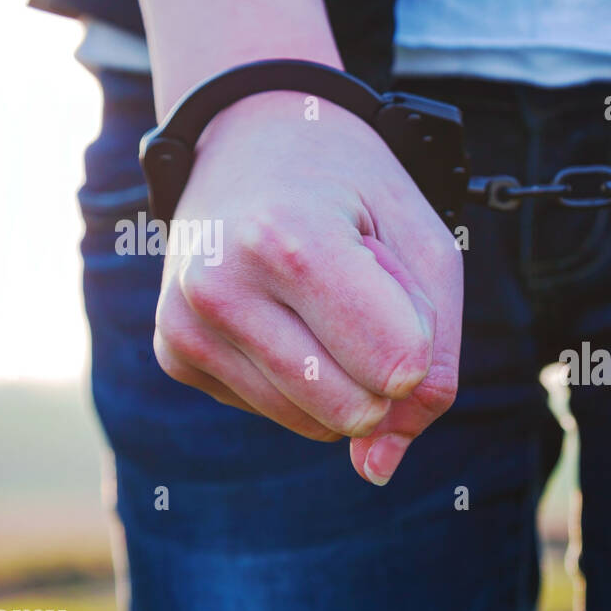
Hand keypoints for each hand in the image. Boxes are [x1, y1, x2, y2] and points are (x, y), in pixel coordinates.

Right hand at [152, 91, 461, 484]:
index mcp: (289, 240)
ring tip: (317, 294)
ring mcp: (186, 324)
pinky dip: (306, 380)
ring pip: (321, 424)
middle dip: (384, 366)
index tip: (391, 278)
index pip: (397, 369)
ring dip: (346, 374)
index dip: (419, 339)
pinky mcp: (175, 355)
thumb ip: (435, 364)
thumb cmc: (355, 192)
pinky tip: (284, 313)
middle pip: (358, 410)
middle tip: (356, 285)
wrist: (251, 140)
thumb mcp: (428, 249)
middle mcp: (220, 286)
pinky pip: (283, 415)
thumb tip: (376, 471)